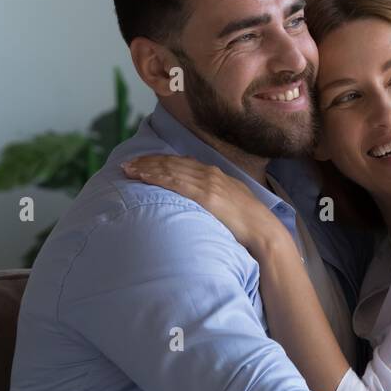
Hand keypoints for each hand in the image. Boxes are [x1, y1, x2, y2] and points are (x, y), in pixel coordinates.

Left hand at [121, 155, 289, 254]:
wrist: (263, 229)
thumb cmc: (249, 221)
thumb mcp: (232, 200)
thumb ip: (216, 195)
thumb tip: (203, 199)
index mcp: (216, 175)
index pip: (182, 163)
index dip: (161, 161)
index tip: (143, 162)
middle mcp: (210, 174)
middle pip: (172, 163)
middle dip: (148, 162)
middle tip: (127, 163)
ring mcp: (207, 183)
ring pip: (170, 170)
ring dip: (146, 168)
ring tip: (127, 169)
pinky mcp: (205, 196)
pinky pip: (175, 183)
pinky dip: (156, 177)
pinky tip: (142, 177)